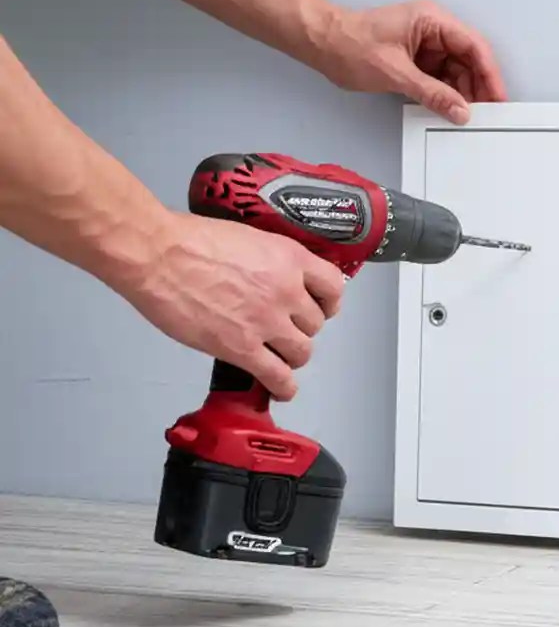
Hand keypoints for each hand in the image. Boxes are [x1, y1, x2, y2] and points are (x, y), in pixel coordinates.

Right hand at [117, 212, 344, 400]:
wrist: (157, 255)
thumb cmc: (189, 239)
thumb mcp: (248, 238)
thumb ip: (269, 261)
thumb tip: (273, 277)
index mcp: (290, 258)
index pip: (333, 286)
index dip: (327, 301)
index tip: (319, 306)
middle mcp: (287, 291)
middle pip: (315, 324)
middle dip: (300, 329)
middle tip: (282, 329)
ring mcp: (266, 322)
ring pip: (302, 352)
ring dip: (291, 356)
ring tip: (277, 356)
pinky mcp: (242, 348)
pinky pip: (278, 377)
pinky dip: (283, 387)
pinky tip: (280, 388)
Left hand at [313, 0, 506, 123]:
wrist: (321, 43)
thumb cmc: (349, 44)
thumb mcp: (396, 73)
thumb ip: (432, 94)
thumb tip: (460, 110)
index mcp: (431, 21)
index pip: (473, 46)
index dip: (490, 74)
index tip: (498, 97)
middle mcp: (432, 29)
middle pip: (469, 59)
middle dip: (477, 87)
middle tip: (485, 113)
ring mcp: (425, 44)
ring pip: (456, 70)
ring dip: (462, 93)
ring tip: (466, 116)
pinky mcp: (417, 58)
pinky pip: (441, 77)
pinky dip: (446, 93)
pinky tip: (449, 109)